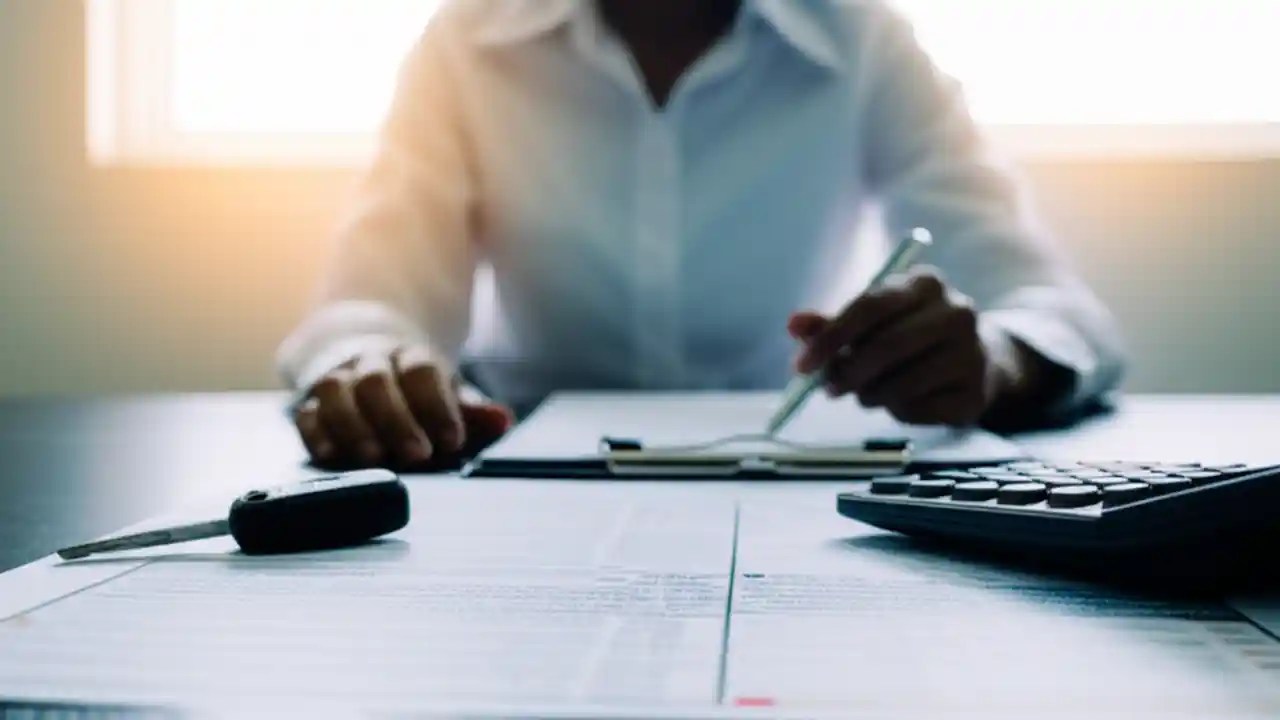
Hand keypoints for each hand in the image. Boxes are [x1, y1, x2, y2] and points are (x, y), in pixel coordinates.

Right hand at [291, 344, 513, 469]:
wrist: (359, 345)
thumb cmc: (412, 383)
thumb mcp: (447, 390)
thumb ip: (471, 410)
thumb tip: (502, 421)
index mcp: (410, 357)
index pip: (423, 372)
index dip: (438, 406)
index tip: (453, 440)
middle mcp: (370, 362)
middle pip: (377, 382)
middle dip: (397, 420)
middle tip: (418, 455)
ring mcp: (337, 378)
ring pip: (336, 392)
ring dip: (353, 425)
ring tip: (372, 457)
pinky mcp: (310, 400)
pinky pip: (306, 411)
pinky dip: (316, 432)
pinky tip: (330, 454)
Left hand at [789, 268, 1027, 426]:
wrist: (980, 360)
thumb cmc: (911, 336)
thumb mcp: (872, 322)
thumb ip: (831, 324)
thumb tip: (793, 324)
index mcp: (925, 284)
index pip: (870, 306)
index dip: (831, 338)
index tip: (801, 366)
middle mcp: (957, 312)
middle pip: (888, 346)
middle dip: (847, 372)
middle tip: (829, 389)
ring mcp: (972, 353)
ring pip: (902, 383)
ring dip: (870, 395)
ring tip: (865, 394)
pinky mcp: (974, 393)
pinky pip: (918, 410)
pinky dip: (897, 411)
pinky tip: (898, 401)